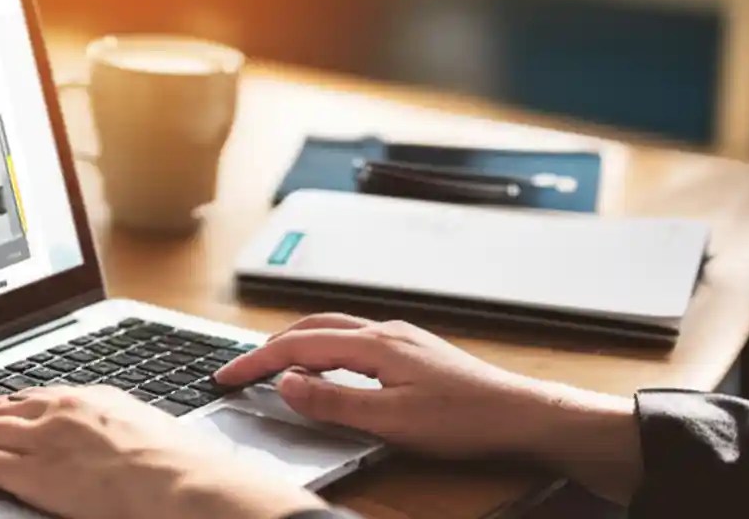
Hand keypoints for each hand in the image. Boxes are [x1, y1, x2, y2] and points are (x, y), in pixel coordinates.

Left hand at [0, 385, 324, 518]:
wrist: (177, 479)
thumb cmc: (175, 461)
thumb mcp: (145, 428)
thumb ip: (115, 428)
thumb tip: (114, 440)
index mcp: (91, 399)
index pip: (38, 398)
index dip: (10, 405)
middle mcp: (61, 412)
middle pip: (5, 410)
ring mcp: (44, 441)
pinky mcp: (33, 474)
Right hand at [214, 314, 641, 503]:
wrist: (521, 415)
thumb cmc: (466, 419)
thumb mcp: (392, 420)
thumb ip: (334, 401)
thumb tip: (287, 383)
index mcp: (375, 344)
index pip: (298, 346)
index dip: (257, 361)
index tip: (226, 376)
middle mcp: (385, 332)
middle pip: (311, 327)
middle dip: (269, 346)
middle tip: (240, 370)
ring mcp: (400, 338)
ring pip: (332, 329)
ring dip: (295, 342)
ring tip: (271, 364)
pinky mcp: (411, 351)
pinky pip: (352, 338)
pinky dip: (323, 347)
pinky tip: (326, 365)